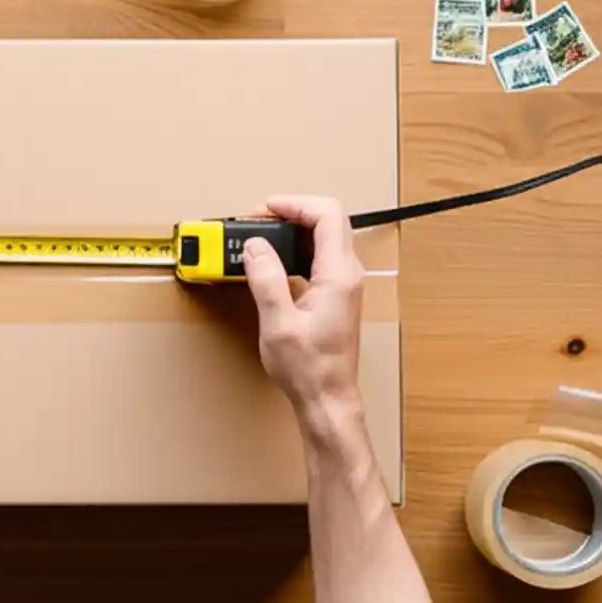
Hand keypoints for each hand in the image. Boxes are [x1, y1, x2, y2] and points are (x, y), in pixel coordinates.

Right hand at [242, 196, 363, 435]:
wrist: (327, 398)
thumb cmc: (309, 369)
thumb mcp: (278, 323)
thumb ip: (266, 279)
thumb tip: (254, 247)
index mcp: (338, 275)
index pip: (327, 215)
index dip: (295, 203)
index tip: (265, 209)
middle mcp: (347, 275)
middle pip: (327, 221)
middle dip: (291, 213)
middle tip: (258, 221)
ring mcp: (344, 284)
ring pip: (324, 237)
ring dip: (292, 231)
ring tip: (261, 238)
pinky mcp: (336, 295)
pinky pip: (319, 257)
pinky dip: (295, 249)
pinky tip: (273, 262)